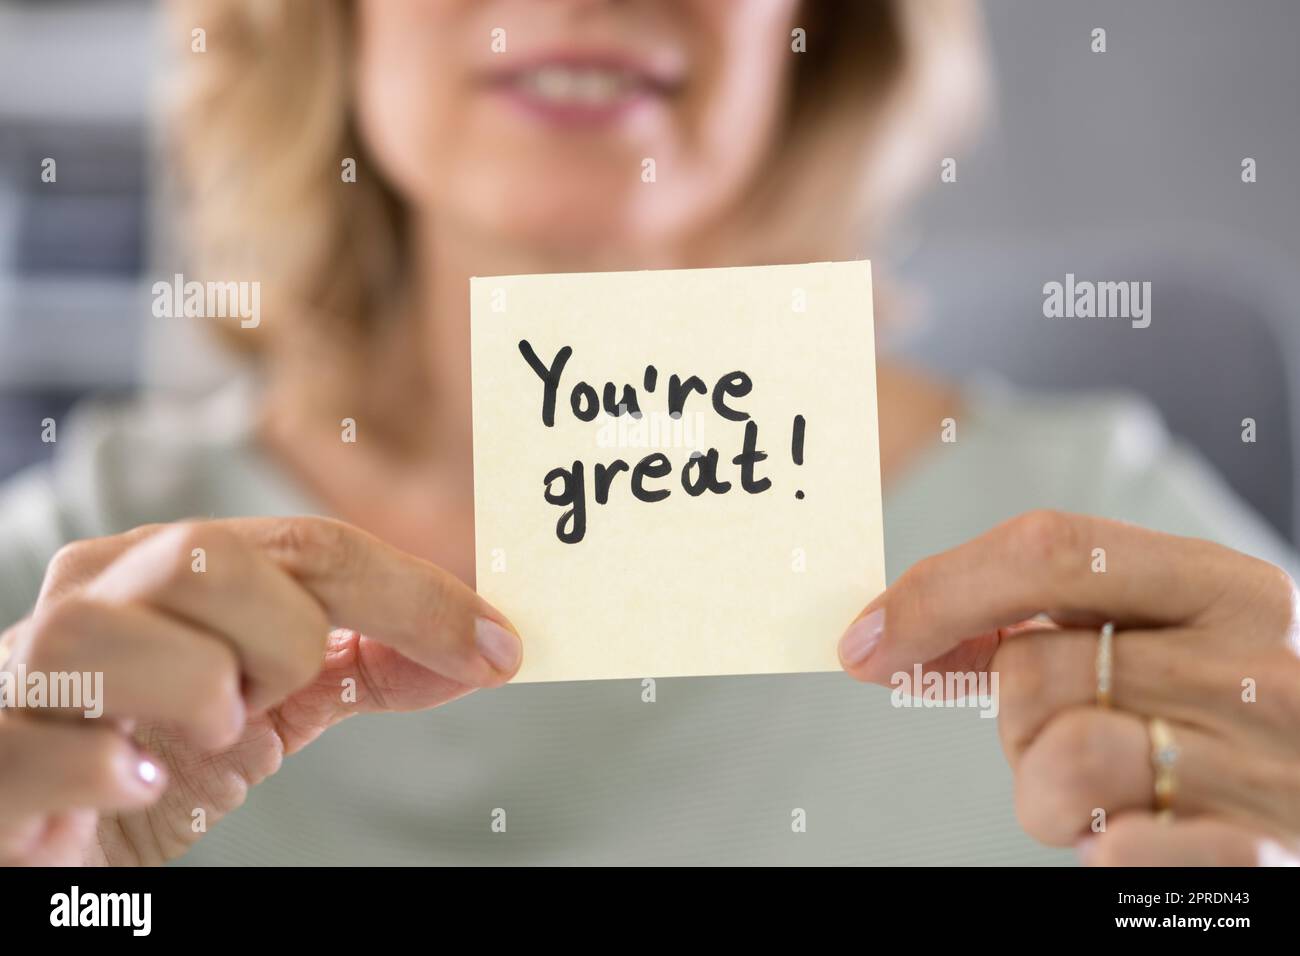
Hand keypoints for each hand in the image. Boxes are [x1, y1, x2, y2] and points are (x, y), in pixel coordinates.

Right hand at [0, 517, 520, 864]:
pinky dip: (109, 766)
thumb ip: (366, 664)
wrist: (47, 829)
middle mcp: (95, 593)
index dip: (417, 595)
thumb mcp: (275, 700)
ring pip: (112, 627)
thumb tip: (488, 651)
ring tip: (199, 738)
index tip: (501, 648)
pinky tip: (137, 783)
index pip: (311, 545)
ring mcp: (27, 670)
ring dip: (196, 693)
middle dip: (280, 641)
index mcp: (171, 566)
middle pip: (218, 557)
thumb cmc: (161, 750)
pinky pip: (45, 744)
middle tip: (264, 701)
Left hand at [838, 510, 1299, 865]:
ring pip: (1060, 759)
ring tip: (1104, 796)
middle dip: (1012, 720)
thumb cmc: (1223, 715)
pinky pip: (1118, 848)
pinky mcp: (1263, 853)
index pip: (1048, 552)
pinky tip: (1137, 833)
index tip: (862, 644)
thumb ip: (1043, 618)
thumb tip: (885, 634)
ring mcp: (1269, 762)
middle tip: (1064, 741)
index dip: (935, 594)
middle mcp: (1257, 661)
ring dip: (1046, 794)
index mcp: (1225, 586)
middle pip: (1033, 669)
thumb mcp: (1163, 639)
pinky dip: (1100, 847)